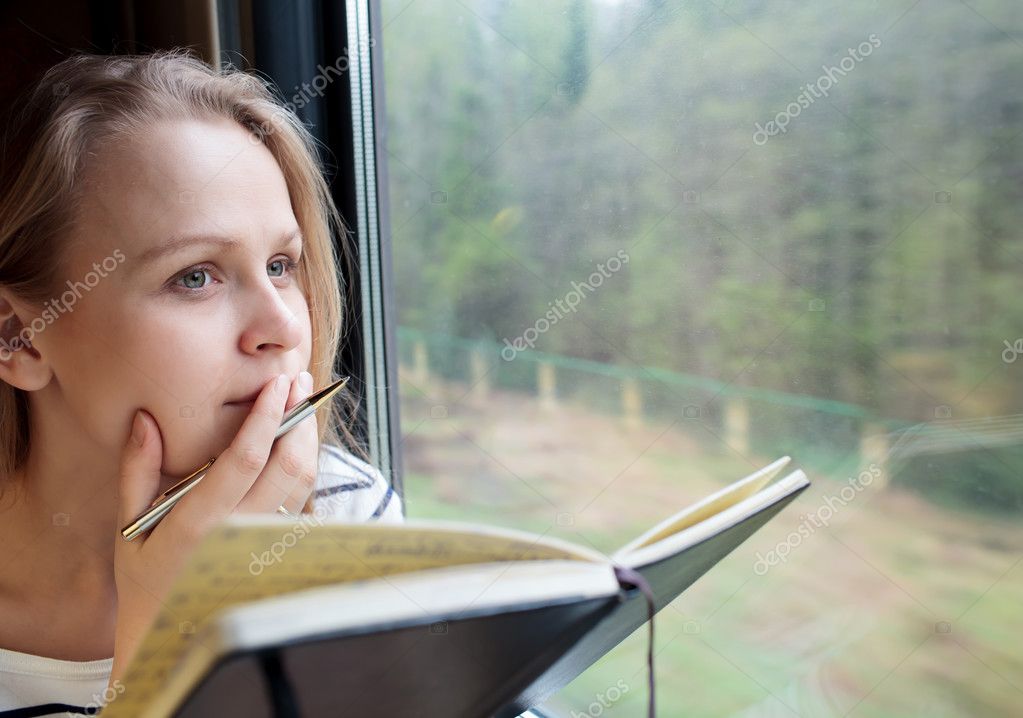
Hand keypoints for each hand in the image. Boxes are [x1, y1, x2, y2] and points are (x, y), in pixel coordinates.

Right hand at [107, 370, 318, 685]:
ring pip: (304, 481)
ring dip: (308, 437)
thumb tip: (146, 418)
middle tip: (298, 378)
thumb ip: (136, 470)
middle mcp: (241, 532)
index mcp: (199, 523)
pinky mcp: (281, 550)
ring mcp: (266, 544)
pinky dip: (306, 464)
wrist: (172, 632)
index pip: (246, 459)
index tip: (278, 382)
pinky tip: (297, 440)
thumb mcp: (128, 525)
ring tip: (301, 401)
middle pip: (289, 465)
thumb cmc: (145, 576)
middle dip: (298, 415)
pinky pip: (304, 499)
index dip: (267, 416)